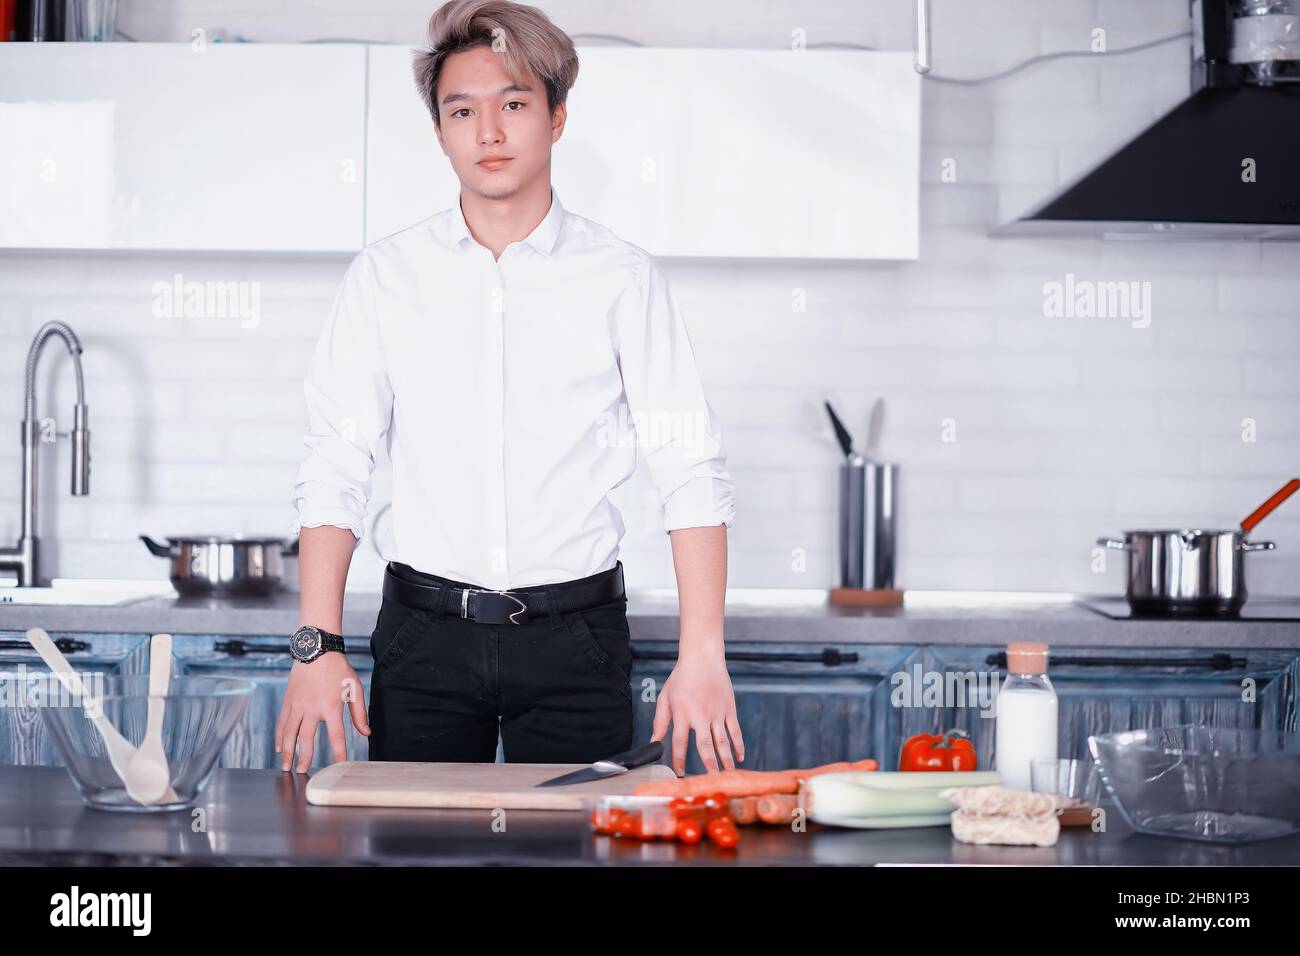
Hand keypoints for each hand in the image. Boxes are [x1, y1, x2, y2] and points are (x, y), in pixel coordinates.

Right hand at [275, 652, 369, 772]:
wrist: (317, 649)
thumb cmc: (339, 669)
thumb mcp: (355, 687)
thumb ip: (359, 713)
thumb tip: (366, 733)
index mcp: (331, 706)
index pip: (336, 735)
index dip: (338, 752)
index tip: (339, 766)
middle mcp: (312, 707)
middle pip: (306, 738)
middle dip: (304, 757)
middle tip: (302, 772)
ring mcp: (297, 704)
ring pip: (289, 732)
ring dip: (287, 751)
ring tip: (286, 767)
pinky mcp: (288, 700)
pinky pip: (282, 722)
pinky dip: (280, 736)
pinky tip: (280, 748)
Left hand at [650, 649, 744, 775]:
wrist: (702, 658)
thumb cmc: (682, 678)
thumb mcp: (665, 698)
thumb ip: (660, 721)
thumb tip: (653, 742)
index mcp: (682, 713)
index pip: (680, 743)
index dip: (679, 760)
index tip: (680, 774)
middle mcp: (700, 715)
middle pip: (705, 746)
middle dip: (708, 766)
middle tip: (711, 782)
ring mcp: (717, 712)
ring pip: (722, 741)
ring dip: (725, 760)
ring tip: (728, 775)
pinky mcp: (729, 709)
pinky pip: (735, 730)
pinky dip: (739, 745)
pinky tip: (740, 757)